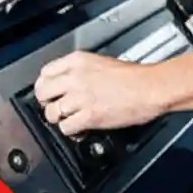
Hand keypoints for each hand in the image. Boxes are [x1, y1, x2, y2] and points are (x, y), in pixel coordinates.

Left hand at [33, 52, 165, 135]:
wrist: (150, 88)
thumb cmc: (134, 77)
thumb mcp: (100, 63)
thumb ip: (79, 71)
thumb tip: (68, 83)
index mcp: (77, 61)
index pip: (45, 73)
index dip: (46, 86)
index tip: (50, 92)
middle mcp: (74, 78)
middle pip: (42, 93)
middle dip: (47, 103)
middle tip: (56, 108)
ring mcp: (80, 97)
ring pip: (52, 113)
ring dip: (60, 119)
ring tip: (70, 119)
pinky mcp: (89, 116)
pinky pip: (66, 127)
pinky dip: (71, 131)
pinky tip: (80, 128)